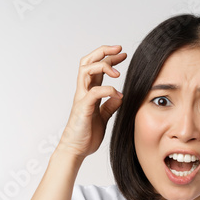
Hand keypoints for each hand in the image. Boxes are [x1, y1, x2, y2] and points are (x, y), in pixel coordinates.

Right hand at [57, 45, 125, 159]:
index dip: (109, 58)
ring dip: (103, 66)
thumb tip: (119, 96)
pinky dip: (108, 90)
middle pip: (87, 62)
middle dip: (103, 52)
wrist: (76, 150)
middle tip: (119, 50)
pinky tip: (118, 95)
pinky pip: (94, 92)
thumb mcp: (103, 117)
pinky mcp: (83, 108)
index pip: (96, 67)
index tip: (123, 54)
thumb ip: (109, 106)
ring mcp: (81, 98)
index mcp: (88, 92)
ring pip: (86, 70)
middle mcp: (83, 91)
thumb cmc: (86, 135)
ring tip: (118, 73)